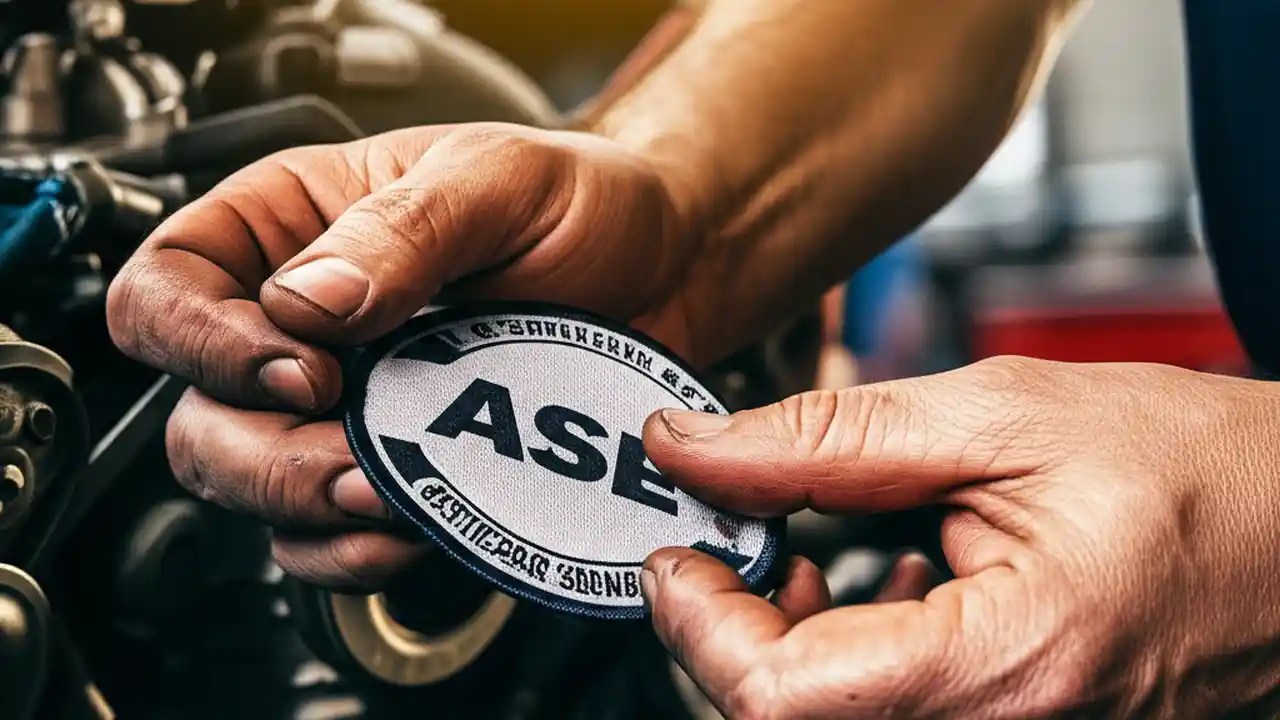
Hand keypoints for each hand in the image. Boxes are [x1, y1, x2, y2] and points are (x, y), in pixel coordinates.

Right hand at [107, 123, 695, 588]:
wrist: (665, 272)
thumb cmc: (581, 204)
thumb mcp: (497, 180)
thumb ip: (402, 229)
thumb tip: (307, 301)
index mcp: (292, 227)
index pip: (168, 291)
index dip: (205, 345)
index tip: (305, 370)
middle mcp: (297, 324)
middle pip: (195, 416)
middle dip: (266, 455)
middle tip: (358, 459)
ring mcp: (344, 407)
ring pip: (250, 489)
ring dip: (309, 511)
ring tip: (393, 497)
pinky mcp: (397, 468)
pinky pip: (323, 538)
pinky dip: (354, 552)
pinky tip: (415, 527)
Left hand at [641, 357, 1279, 717]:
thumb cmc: (1196, 468)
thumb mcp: (1000, 416)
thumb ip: (830, 437)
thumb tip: (696, 449)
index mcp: (1010, 662)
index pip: (781, 698)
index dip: (700, 625)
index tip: (675, 551)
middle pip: (789, 718)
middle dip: (730, 624)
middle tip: (730, 534)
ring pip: (830, 717)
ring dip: (783, 635)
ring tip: (810, 548)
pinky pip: (886, 711)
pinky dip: (845, 646)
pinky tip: (879, 579)